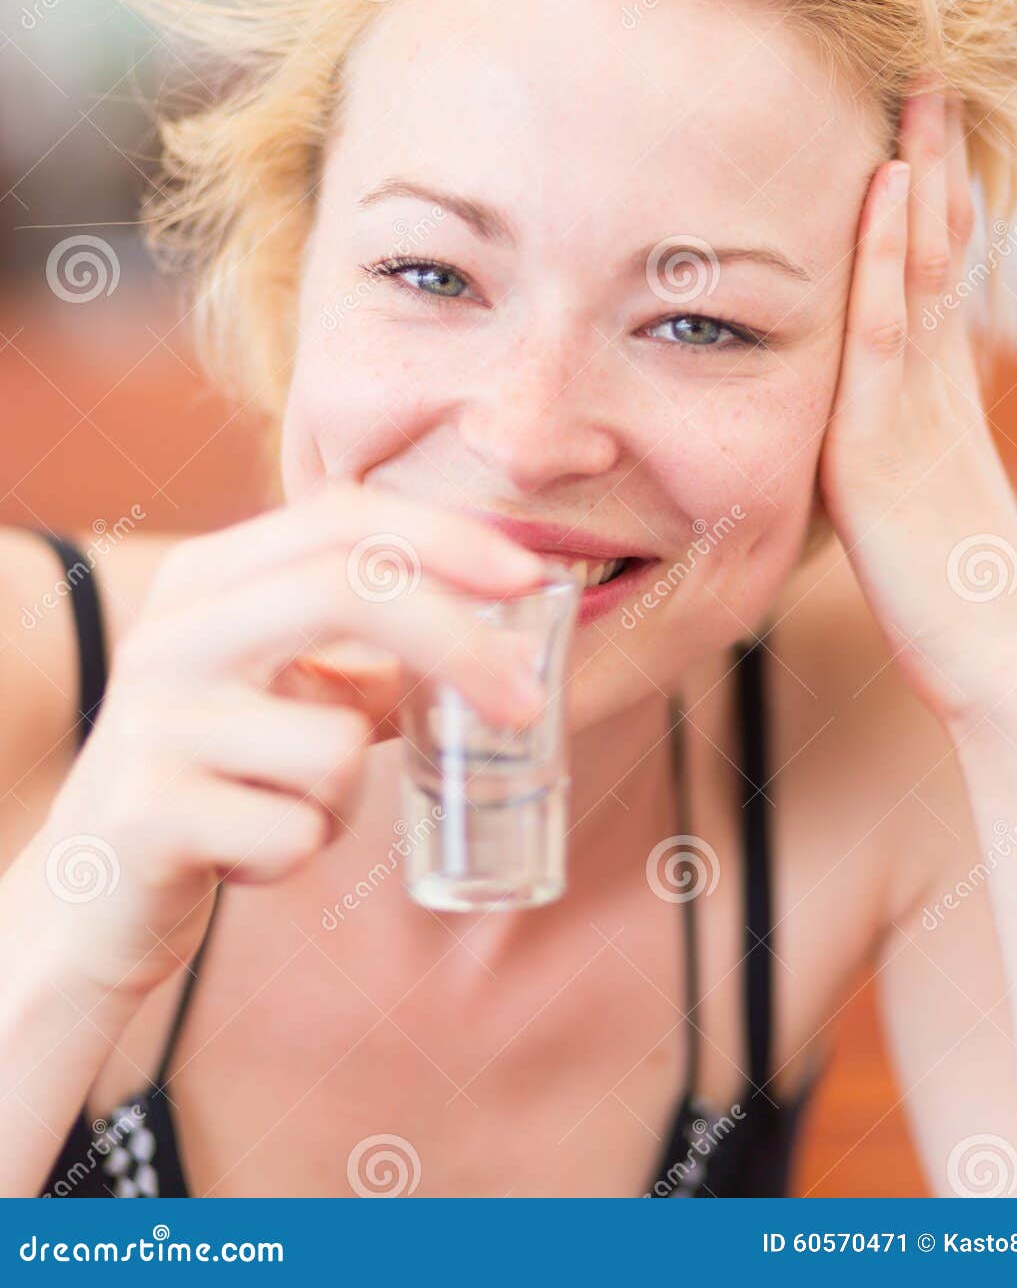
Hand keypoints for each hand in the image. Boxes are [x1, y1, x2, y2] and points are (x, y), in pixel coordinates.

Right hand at [16, 481, 548, 1000]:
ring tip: (282, 811)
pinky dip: (297, 855)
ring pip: (335, 746)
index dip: (445, 538)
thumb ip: (378, 655)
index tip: (529, 576)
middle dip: (455, 642)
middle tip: (528, 701)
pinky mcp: (149, 812)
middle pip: (342, 590)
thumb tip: (512, 643)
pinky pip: (297, 833)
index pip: (341, 518)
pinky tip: (240, 857)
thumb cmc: (220, 777)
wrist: (90, 893)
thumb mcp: (290, 693)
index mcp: (207, 578)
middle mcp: (171, 631)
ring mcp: (154, 720)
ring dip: (343, 801)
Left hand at [818, 84, 1016, 737]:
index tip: (924, 138)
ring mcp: (914, 406)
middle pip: (934, 253)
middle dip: (933, 165)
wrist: (1000, 662)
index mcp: (936, 398)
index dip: (933, 204)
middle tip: (931, 82)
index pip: (934, 279)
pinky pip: (883, 331)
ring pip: (915, 269)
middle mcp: (933, 385)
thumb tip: (874, 441)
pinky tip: (883, 192)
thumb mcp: (915, 514)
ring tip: (918, 100)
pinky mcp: (881, 442)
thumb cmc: (956, 606)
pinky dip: (881, 256)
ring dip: (916, 180)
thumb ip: (892, 460)